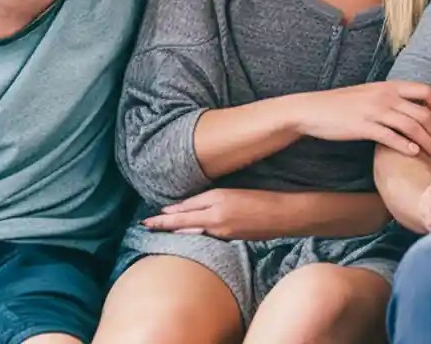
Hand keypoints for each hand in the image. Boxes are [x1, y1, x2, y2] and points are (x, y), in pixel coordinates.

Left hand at [142, 188, 280, 239]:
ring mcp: (223, 232)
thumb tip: (183, 208)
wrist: (285, 215)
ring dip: (177, 229)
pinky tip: (189, 231)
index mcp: (215, 206)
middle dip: (164, 225)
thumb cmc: (262, 199)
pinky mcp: (232, 238)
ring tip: (162, 228)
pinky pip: (207, 235)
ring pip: (193, 230)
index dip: (166, 216)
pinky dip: (194, 232)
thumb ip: (207, 200)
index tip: (149, 219)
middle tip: (146, 226)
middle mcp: (215, 222)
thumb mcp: (233, 192)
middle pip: (184, 223)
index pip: (184, 211)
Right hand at [294, 82, 430, 157]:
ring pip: (412, 126)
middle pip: (424, 111)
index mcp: (390, 86)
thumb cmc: (343, 104)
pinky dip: (406, 146)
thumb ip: (393, 96)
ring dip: (427, 141)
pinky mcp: (364, 127)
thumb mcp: (372, 93)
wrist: (313, 109)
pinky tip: (414, 153)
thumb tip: (415, 106)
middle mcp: (386, 96)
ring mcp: (375, 111)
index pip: (427, 91)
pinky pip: (391, 137)